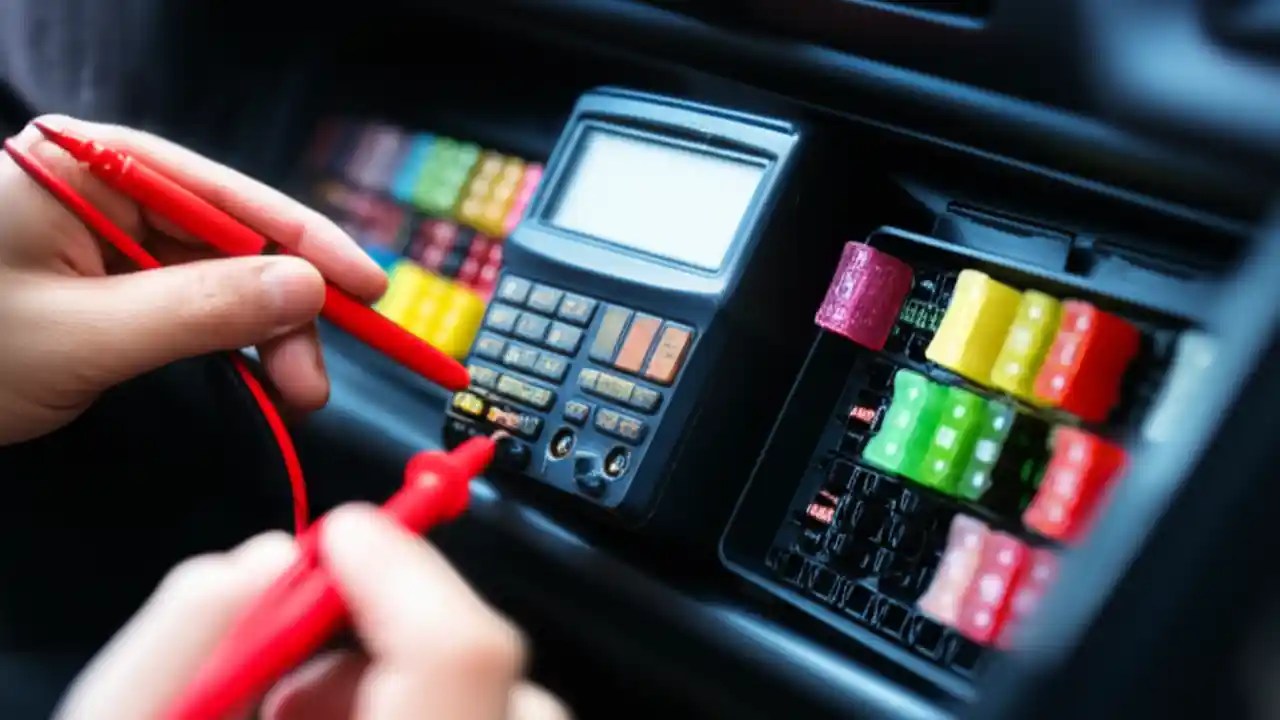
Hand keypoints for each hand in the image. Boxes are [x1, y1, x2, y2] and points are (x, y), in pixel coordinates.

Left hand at [0, 115, 386, 444]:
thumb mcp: (87, 336)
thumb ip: (204, 309)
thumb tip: (309, 290)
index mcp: (87, 168)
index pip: (222, 195)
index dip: (305, 243)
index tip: (369, 289)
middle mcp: (103, 189)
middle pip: (229, 237)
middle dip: (285, 308)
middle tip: (318, 378)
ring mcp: (104, 233)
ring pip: (218, 275)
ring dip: (265, 333)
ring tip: (297, 392)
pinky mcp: (105, 277)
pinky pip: (189, 299)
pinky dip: (229, 340)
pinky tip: (259, 371)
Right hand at [54, 504, 569, 718]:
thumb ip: (180, 646)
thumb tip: (256, 565)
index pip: (460, 652)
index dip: (403, 566)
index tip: (345, 532)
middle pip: (494, 671)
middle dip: (392, 631)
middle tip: (297, 660)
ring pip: (499, 699)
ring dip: (400, 677)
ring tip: (299, 713)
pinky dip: (421, 707)